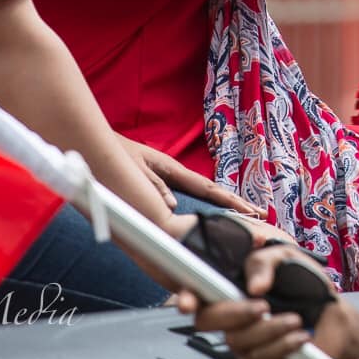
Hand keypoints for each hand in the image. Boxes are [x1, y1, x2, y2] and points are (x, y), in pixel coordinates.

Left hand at [125, 137, 265, 217]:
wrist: (99, 144)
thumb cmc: (115, 155)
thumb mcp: (134, 169)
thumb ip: (154, 185)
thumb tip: (171, 205)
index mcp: (172, 170)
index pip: (207, 188)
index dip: (229, 201)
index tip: (251, 211)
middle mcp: (176, 174)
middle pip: (212, 191)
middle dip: (236, 203)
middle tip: (260, 214)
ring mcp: (171, 177)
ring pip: (203, 193)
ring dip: (224, 203)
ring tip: (245, 214)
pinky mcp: (162, 181)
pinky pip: (190, 194)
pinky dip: (207, 202)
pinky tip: (214, 210)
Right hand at [176, 243, 358, 358]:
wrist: (332, 314)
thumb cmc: (305, 283)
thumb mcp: (286, 258)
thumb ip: (264, 262)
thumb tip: (254, 286)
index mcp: (230, 289)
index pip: (195, 293)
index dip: (185, 297)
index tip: (186, 303)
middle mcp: (230, 317)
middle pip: (208, 322)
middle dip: (234, 314)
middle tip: (262, 306)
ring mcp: (242, 341)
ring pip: (237, 342)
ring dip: (269, 330)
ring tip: (295, 319)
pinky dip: (282, 346)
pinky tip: (301, 336)